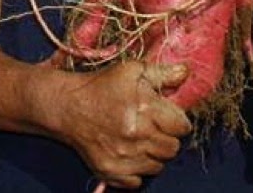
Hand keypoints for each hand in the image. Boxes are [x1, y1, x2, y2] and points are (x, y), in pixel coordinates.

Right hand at [54, 60, 190, 187]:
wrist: (66, 106)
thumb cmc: (100, 86)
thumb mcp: (131, 71)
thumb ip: (162, 73)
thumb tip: (185, 73)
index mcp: (145, 109)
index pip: (182, 127)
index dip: (177, 120)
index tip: (167, 117)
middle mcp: (137, 135)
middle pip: (172, 148)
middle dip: (166, 137)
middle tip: (152, 127)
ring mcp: (124, 157)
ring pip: (157, 166)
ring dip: (152, 154)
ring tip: (139, 139)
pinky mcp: (111, 171)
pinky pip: (137, 181)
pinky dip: (135, 171)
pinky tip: (127, 154)